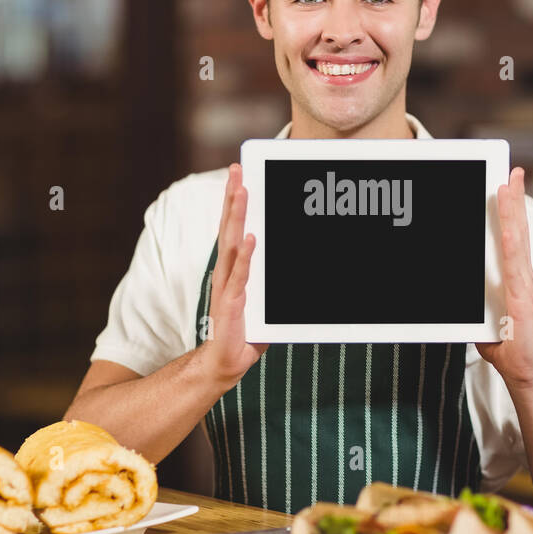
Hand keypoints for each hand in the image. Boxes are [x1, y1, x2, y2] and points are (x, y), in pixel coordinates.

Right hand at [201, 164, 268, 388]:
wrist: (225, 362)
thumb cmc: (246, 330)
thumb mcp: (267, 299)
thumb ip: (278, 282)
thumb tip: (307, 267)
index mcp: (233, 268)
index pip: (233, 229)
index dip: (235, 203)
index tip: (240, 177)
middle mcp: (227, 272)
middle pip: (229, 228)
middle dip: (234, 198)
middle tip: (237, 171)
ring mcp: (228, 287)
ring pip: (232, 245)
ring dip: (238, 217)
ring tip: (244, 192)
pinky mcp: (232, 305)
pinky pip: (240, 276)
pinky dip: (246, 257)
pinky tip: (251, 238)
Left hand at [474, 167, 532, 389]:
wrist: (524, 370)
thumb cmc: (506, 345)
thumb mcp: (480, 315)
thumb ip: (470, 300)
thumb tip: (449, 293)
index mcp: (515, 276)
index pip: (513, 237)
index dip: (511, 211)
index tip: (506, 186)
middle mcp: (523, 275)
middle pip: (518, 230)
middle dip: (514, 201)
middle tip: (512, 173)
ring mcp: (525, 285)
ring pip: (517, 241)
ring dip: (513, 213)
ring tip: (509, 186)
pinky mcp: (523, 299)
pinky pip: (515, 266)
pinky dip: (511, 244)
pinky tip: (506, 227)